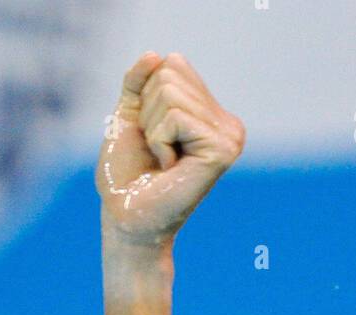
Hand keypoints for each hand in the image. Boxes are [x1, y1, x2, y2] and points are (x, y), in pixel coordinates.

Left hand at [97, 52, 244, 248]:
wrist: (126, 218)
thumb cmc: (127, 176)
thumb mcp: (129, 116)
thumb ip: (139, 82)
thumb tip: (154, 54)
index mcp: (211, 113)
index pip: (172, 64)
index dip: (146, 97)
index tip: (151, 137)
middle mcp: (227, 123)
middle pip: (171, 73)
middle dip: (148, 113)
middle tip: (155, 153)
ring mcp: (229, 136)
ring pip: (170, 93)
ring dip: (152, 129)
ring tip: (162, 161)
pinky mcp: (222, 150)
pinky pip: (174, 117)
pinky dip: (158, 141)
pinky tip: (168, 168)